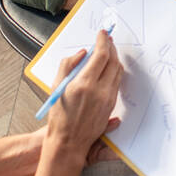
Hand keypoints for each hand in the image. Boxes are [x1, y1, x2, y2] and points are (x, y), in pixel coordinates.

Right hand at [41, 28, 122, 163]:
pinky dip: (115, 71)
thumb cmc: (59, 115)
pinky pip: (117, 83)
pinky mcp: (111, 106)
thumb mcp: (56, 86)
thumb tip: (83, 53)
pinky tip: (109, 68)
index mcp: (84, 84)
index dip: (103, 41)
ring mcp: (108, 99)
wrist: (68, 141)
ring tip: (108, 51)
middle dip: (111, 47)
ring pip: (118, 72)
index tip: (102, 34)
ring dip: (115, 58)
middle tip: (107, 39)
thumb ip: (68, 65)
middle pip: (113, 62)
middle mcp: (100, 91)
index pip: (101, 55)